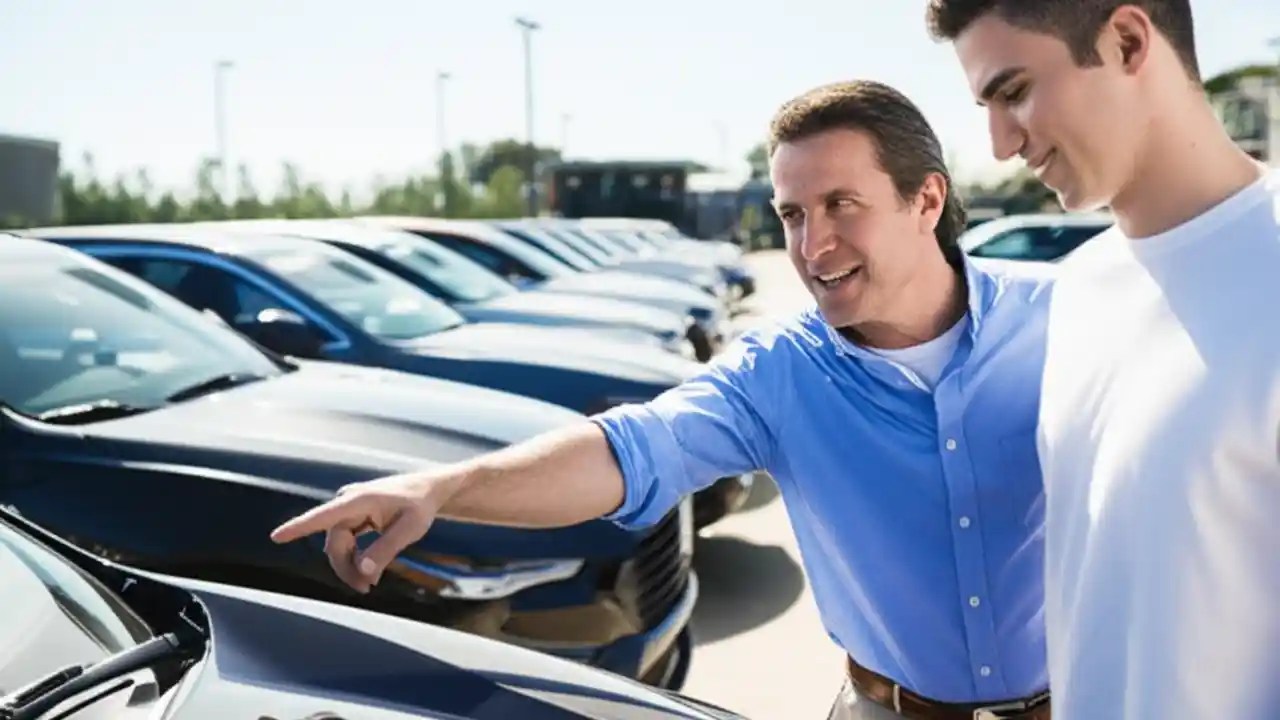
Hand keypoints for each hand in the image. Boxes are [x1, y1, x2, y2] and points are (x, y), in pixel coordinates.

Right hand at [270, 473, 442, 593]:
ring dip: (350, 566)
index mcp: (359, 500)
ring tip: (370, 584)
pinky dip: (354, 559)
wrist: (428, 491)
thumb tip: (363, 570)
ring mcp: (348, 510)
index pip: (323, 515)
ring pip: (338, 546)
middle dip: (346, 568)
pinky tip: (368, 573)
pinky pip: (345, 543)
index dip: (299, 527)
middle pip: (335, 543)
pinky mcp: (352, 517)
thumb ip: (386, 549)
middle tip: (366, 588)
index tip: (276, 536)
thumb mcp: (410, 529)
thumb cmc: (420, 506)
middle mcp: (348, 502)